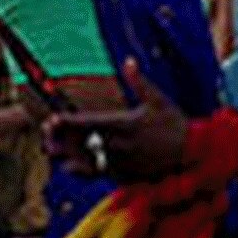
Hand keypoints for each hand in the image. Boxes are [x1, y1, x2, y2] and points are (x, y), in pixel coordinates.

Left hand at [45, 58, 187, 181]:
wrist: (191, 153)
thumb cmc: (174, 124)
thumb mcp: (159, 100)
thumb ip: (140, 82)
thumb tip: (128, 61)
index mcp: (125, 124)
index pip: (88, 123)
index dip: (67, 122)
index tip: (52, 119)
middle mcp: (119, 145)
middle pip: (80, 143)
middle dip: (60, 139)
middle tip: (46, 133)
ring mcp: (120, 163)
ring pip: (85, 162)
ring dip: (67, 155)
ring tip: (55, 150)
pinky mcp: (124, 176)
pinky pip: (97, 174)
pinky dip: (84, 168)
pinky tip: (76, 163)